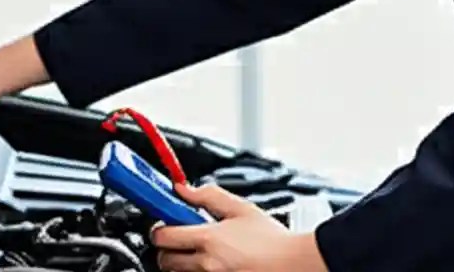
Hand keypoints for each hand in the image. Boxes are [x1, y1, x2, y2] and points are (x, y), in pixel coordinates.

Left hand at [151, 184, 328, 271]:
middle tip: (182, 238)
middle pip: (164, 260)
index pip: (163, 236)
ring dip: (181, 261)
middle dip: (168, 248)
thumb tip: (183, 189)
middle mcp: (206, 264)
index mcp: (209, 239)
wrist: (293, 264)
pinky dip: (197, 269)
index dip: (160, 228)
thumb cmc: (272, 240)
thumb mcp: (241, 208)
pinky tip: (214, 260)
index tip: (165, 222)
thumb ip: (209, 196)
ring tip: (200, 251)